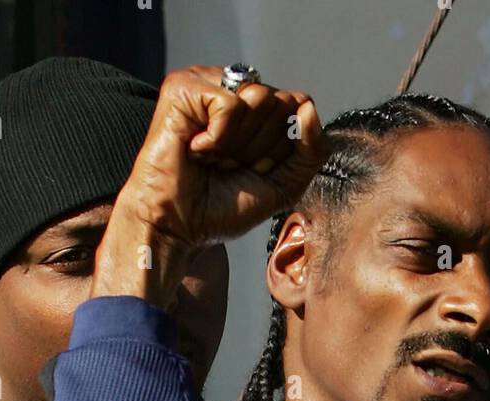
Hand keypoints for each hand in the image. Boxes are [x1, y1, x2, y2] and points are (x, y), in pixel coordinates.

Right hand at [94, 65, 327, 302]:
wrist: (177, 227)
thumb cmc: (222, 209)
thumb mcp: (283, 185)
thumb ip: (311, 151)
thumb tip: (308, 108)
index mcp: (257, 108)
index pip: (300, 108)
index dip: (282, 150)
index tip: (252, 170)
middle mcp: (234, 88)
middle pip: (282, 102)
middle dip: (261, 148)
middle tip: (228, 165)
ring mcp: (208, 83)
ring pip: (260, 97)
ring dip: (239, 144)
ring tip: (212, 158)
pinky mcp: (184, 86)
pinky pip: (230, 103)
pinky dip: (218, 138)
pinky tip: (196, 148)